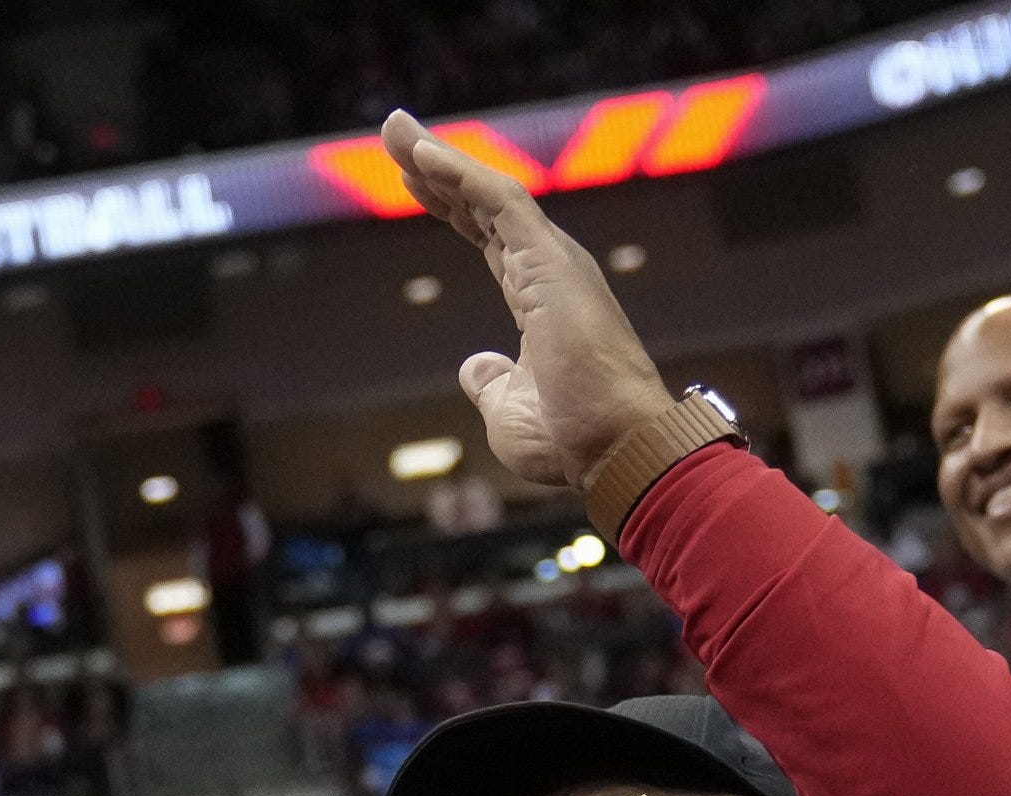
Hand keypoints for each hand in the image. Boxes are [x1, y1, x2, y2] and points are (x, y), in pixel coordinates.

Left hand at [379, 109, 674, 487]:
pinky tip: (422, 155)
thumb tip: (476, 365)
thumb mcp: (509, 411)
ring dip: (440, 158)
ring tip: (396, 130)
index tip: (414, 180)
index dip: (451, 206)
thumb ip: (491, 382)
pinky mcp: (551, 259)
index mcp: (541, 301)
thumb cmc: (572, 442)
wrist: (615, 449)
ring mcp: (553, 261)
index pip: (489, 238)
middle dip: (437, 170)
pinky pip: (499, 200)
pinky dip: (460, 174)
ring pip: (488, 193)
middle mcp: (549, 271)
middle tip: (395, 133)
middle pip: (483, 206)